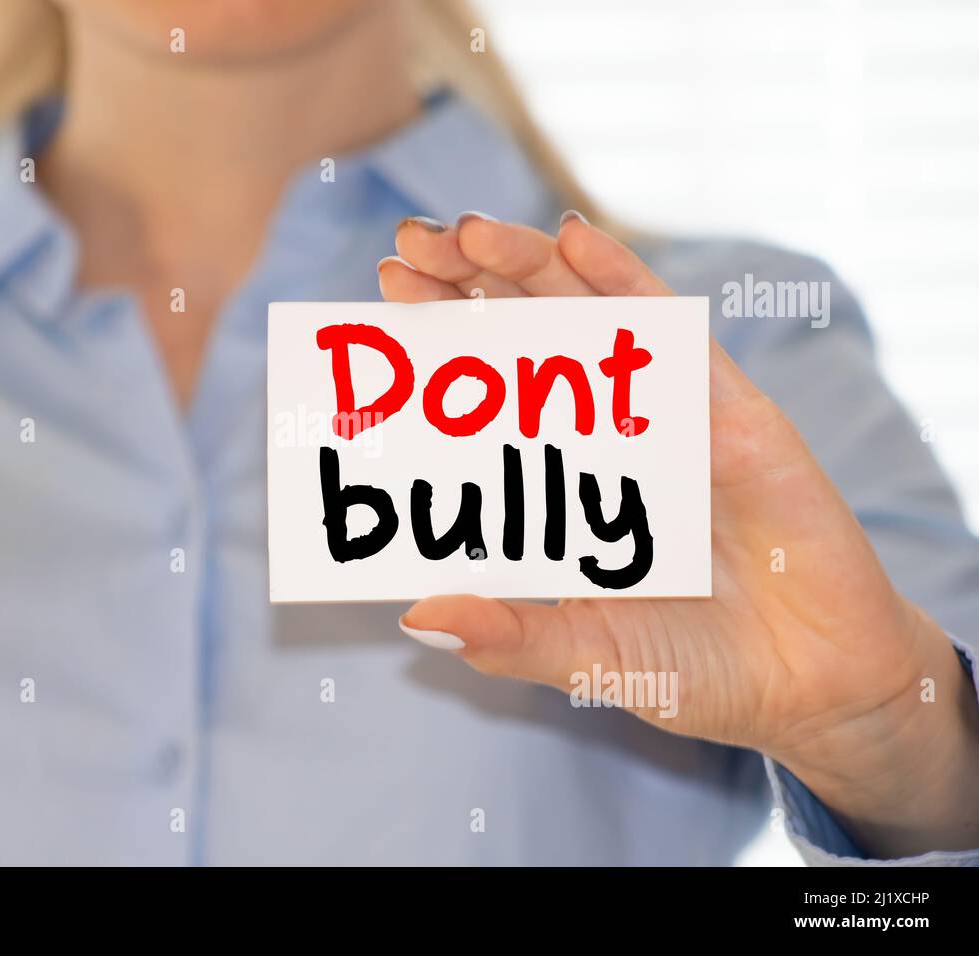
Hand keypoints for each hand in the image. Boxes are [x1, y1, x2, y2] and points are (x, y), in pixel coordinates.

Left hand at [378, 211, 978, 857]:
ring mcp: (669, 418)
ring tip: (468, 233)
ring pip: (588, 321)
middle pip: (525, 338)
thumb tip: (415, 618)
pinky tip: (576, 240)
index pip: (487, 393)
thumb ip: (511, 639)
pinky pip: (674, 337)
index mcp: (562, 480)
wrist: (816, 688)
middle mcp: (607, 436)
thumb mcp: (589, 660)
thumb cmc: (697, 671)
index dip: (438, 344)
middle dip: (465, 287)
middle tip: (406, 250)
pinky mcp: (735, 415)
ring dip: (528, 268)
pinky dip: (624, 284)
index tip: (385, 297)